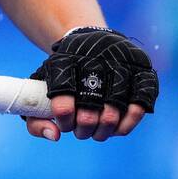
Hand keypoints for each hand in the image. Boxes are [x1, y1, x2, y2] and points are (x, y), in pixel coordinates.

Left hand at [23, 26, 158, 142]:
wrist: (91, 42)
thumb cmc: (63, 75)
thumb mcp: (39, 89)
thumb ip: (35, 119)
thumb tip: (54, 136)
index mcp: (64, 61)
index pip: (62, 102)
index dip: (64, 120)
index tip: (64, 123)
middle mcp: (93, 59)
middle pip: (90, 108)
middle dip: (84, 127)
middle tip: (81, 131)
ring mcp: (121, 64)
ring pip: (115, 110)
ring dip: (105, 129)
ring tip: (97, 132)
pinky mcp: (142, 71)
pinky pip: (140, 105)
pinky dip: (128, 122)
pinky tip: (118, 128)